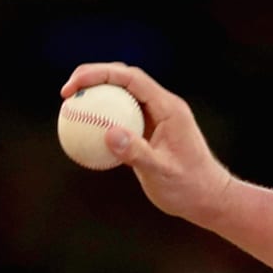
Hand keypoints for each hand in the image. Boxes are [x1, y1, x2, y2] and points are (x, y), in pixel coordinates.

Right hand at [60, 63, 233, 224]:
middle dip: (93, 77)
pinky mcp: (149, 131)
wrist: (207, 198)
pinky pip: (121, 118)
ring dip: (96, 96)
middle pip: (124, 79)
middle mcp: (162, 107)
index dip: (99, 74)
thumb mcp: (162, 172)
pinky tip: (80, 134)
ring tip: (68, 108)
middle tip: (65, 93)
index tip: (73, 88)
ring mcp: (156, 118)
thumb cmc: (189, 187)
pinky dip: (100, 120)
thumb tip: (108, 133)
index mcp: (168, 108)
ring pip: (121, 97)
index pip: (131, 79)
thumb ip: (137, 152)